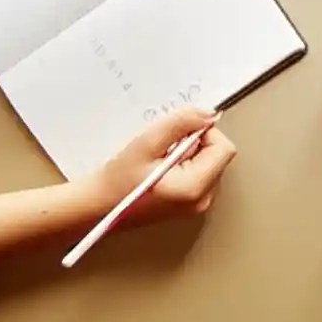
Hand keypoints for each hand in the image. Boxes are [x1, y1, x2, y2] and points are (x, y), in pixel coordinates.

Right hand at [85, 108, 237, 227]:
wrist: (97, 207)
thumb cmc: (116, 182)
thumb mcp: (147, 143)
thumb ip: (181, 124)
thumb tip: (208, 114)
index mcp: (195, 188)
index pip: (224, 148)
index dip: (206, 132)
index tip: (181, 131)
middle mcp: (201, 200)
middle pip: (217, 155)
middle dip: (196, 142)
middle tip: (164, 147)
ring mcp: (196, 204)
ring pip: (208, 162)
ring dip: (188, 153)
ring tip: (159, 159)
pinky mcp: (188, 203)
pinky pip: (198, 173)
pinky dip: (184, 164)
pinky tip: (160, 168)